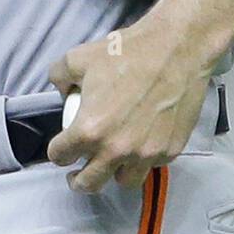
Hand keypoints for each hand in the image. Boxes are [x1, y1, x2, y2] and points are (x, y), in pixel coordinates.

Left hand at [46, 16, 211, 192]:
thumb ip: (59, 76)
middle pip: (89, 184)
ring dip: (114, 173)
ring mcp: (145, 154)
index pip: (61, 156)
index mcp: (90, 129)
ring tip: (112, 160)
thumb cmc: (127, 52)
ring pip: (123, 181)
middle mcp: (116, 149)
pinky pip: (150, 165)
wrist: (175, 50)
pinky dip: (142, 158)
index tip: (62, 148)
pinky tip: (140, 141)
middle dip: (78, 180)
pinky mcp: (170, 151)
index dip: (57, 152)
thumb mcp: (79, 57)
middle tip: (77, 173)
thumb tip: (62, 92)